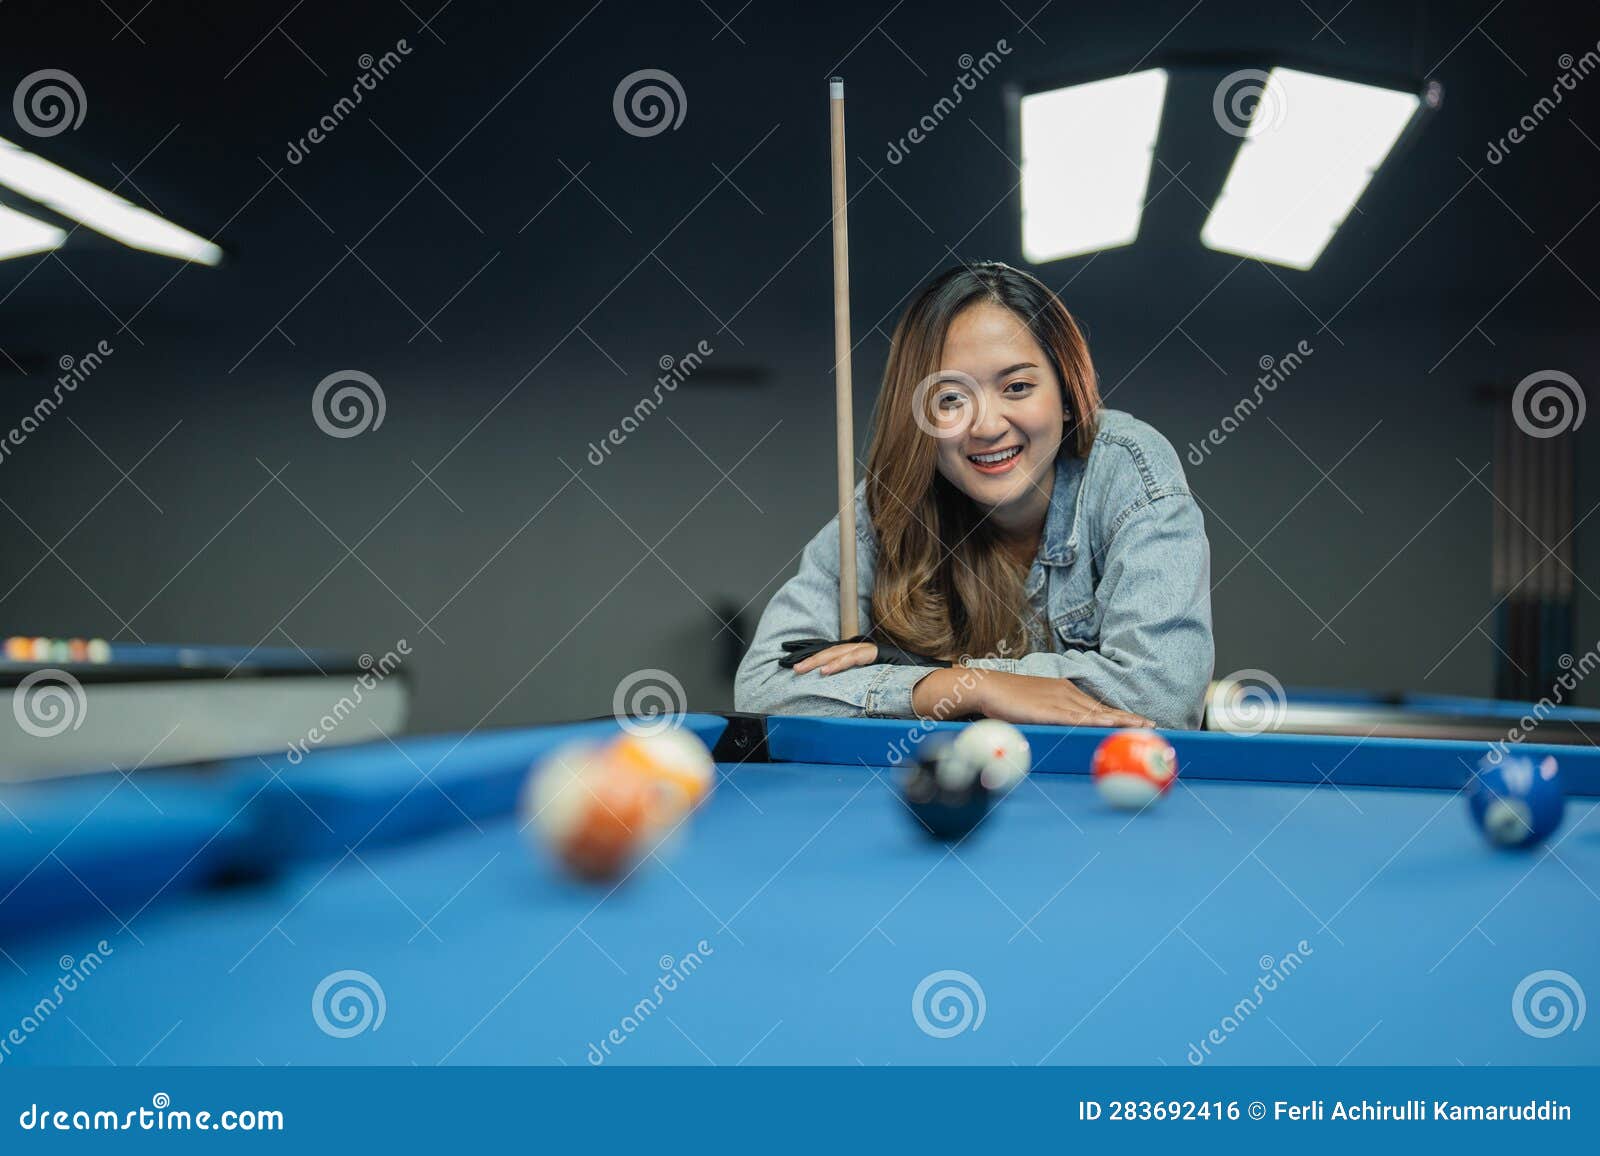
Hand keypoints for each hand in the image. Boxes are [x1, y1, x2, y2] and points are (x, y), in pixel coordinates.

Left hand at [789, 640, 878, 675]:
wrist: (904, 665)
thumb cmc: (882, 671)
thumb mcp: (861, 674)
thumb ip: (845, 676)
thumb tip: (828, 684)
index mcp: (847, 652)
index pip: (824, 652)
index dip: (807, 656)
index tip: (790, 663)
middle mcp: (851, 648)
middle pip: (825, 652)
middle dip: (808, 659)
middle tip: (793, 668)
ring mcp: (860, 649)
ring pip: (835, 653)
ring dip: (817, 661)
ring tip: (803, 669)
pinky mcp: (869, 653)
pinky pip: (851, 659)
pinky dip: (837, 664)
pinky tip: (826, 671)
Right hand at [972, 670, 1154, 728]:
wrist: (987, 686)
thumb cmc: (1006, 698)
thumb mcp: (1034, 704)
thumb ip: (1050, 713)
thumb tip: (1062, 726)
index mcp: (1064, 691)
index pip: (1096, 705)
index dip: (1118, 714)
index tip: (1138, 721)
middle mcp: (1067, 694)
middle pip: (1102, 708)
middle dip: (1127, 718)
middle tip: (1151, 725)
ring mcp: (1059, 701)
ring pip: (1095, 713)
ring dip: (1119, 720)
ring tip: (1140, 727)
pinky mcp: (1048, 711)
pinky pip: (1077, 718)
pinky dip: (1096, 722)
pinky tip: (1109, 726)